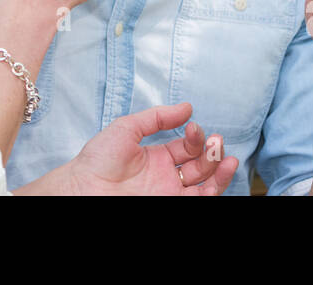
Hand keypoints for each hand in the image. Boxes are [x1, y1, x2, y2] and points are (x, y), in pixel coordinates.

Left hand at [65, 103, 237, 194]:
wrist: (84, 188)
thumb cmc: (98, 159)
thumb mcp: (127, 128)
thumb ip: (158, 117)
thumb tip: (187, 107)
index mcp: (156, 158)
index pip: (186, 147)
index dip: (194, 137)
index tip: (193, 127)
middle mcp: (166, 177)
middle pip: (200, 165)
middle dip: (212, 151)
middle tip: (217, 140)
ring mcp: (170, 193)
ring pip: (206, 184)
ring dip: (220, 170)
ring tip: (227, 156)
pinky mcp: (172, 205)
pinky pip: (201, 199)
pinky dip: (217, 186)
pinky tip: (223, 169)